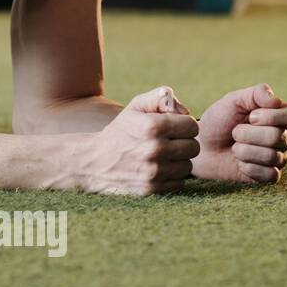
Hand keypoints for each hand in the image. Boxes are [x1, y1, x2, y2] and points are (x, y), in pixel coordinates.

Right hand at [79, 86, 199, 195]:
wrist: (93, 161)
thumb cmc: (120, 131)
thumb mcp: (134, 108)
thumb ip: (159, 98)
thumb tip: (183, 109)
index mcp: (152, 126)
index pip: (192, 126)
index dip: (184, 125)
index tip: (174, 128)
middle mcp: (155, 149)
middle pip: (194, 147)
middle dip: (184, 143)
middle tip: (169, 142)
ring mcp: (154, 171)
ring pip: (187, 166)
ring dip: (177, 161)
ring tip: (160, 156)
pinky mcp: (152, 189)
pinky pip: (179, 182)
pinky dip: (171, 177)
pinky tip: (156, 169)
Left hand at [192, 83, 286, 183]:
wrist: (202, 146)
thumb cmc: (219, 121)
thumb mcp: (233, 101)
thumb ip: (256, 93)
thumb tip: (276, 100)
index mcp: (279, 116)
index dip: (272, 117)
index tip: (251, 116)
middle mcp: (284, 136)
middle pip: (278, 136)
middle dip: (247, 134)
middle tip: (234, 133)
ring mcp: (278, 157)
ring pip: (272, 156)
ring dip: (244, 151)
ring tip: (234, 147)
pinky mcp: (269, 175)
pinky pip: (269, 174)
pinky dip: (248, 168)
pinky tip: (239, 163)